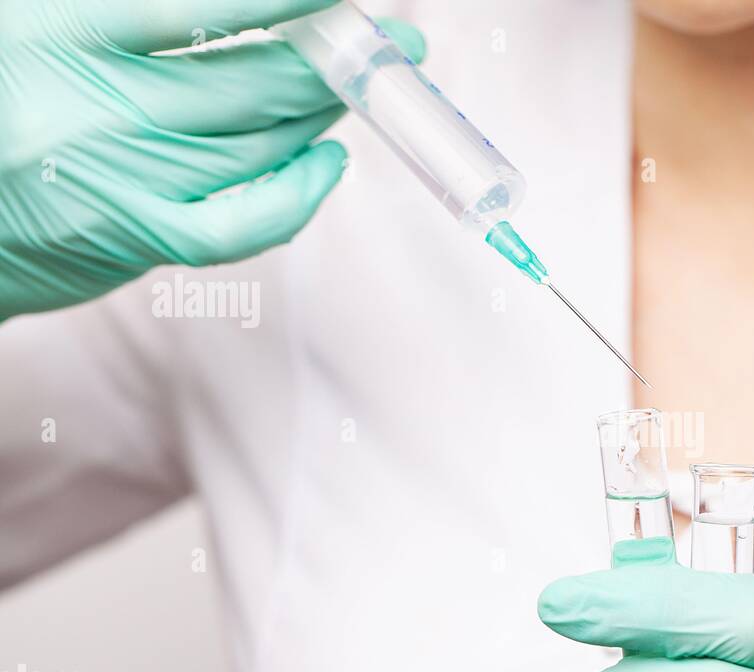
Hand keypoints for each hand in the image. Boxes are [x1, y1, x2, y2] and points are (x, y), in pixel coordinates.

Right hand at [0, 0, 424, 318]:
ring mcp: (125, 181)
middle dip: (332, 60)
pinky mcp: (141, 240)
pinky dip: (298, 193)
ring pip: (260, 146)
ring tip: (350, 89)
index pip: (198, 5)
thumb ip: (132, 11)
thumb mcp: (38, 20)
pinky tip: (326, 163)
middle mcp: (98, 109)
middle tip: (389, 42)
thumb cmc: (5, 93)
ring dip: (319, 115)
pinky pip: (246, 223)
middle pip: (251, 81)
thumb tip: (245, 6)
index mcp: (61, 35)